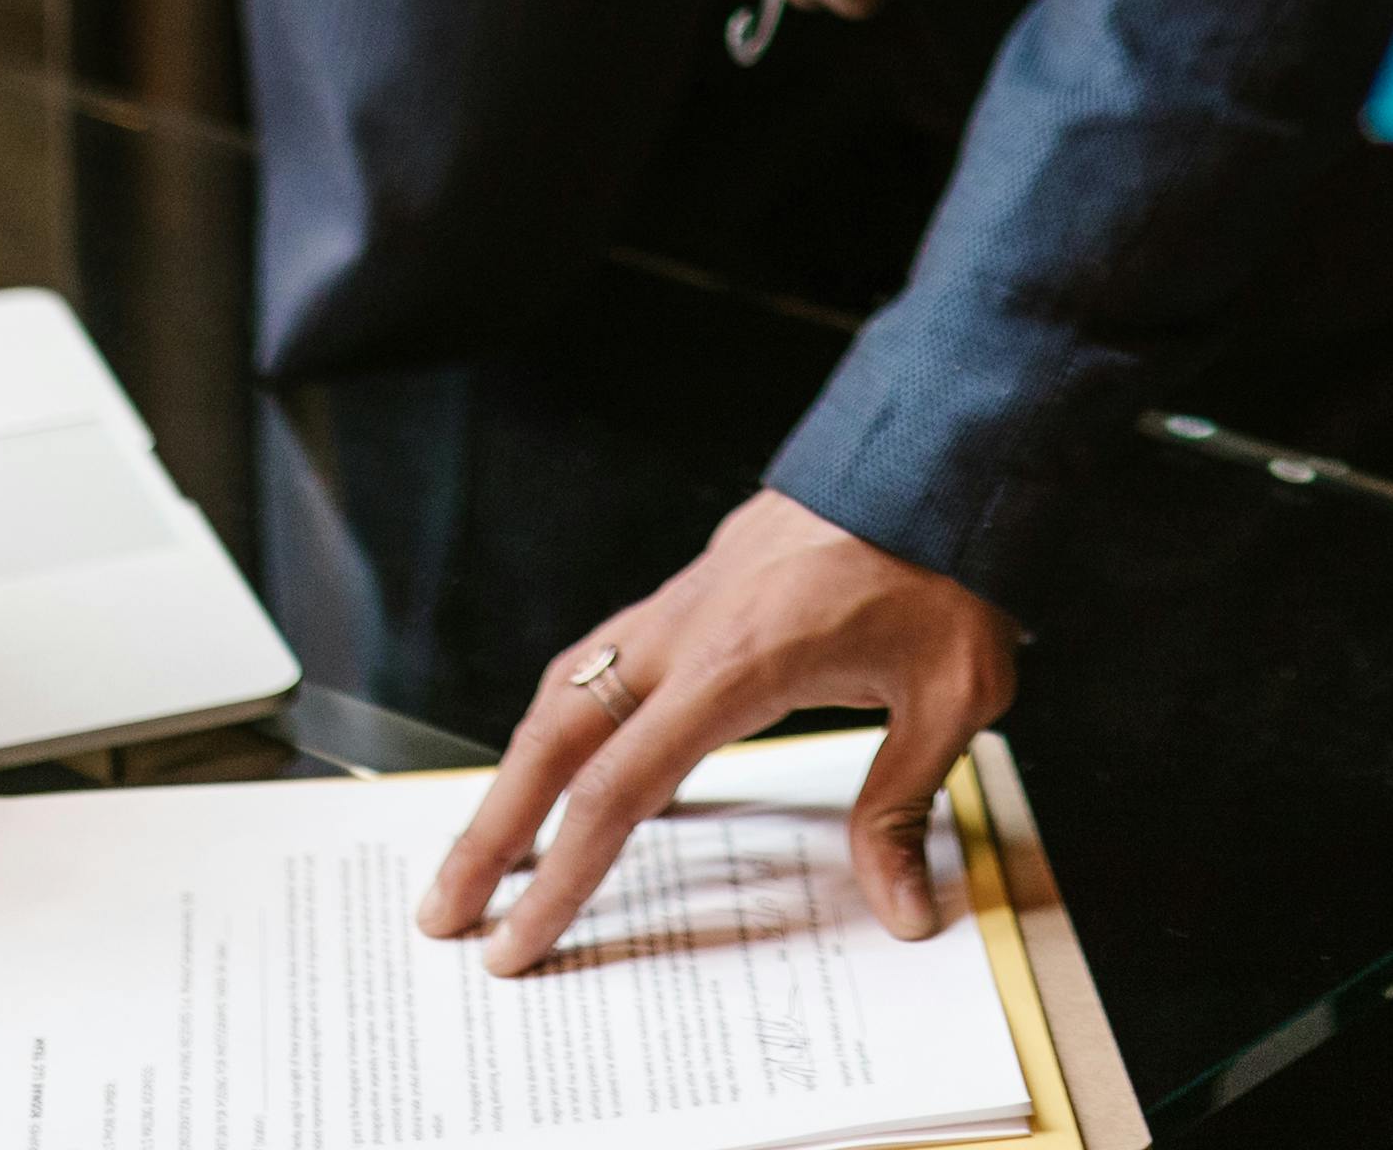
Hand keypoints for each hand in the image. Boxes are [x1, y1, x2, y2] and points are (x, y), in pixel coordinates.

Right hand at [418, 490, 1020, 966]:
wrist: (945, 448)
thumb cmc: (946, 564)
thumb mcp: (950, 696)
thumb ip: (906, 806)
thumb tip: (905, 912)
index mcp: (737, 664)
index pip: (617, 790)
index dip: (560, 877)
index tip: (516, 944)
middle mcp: (686, 629)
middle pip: (552, 739)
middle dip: (489, 833)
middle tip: (442, 913)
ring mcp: (683, 600)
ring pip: (564, 690)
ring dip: (513, 773)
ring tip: (484, 847)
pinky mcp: (696, 585)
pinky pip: (603, 659)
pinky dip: (566, 718)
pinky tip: (573, 760)